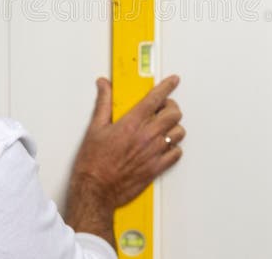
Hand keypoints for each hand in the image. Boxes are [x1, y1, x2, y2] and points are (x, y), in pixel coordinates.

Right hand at [64, 75, 184, 246]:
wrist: (96, 190)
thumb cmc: (93, 162)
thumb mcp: (95, 127)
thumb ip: (103, 103)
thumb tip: (104, 85)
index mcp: (132, 123)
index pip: (156, 98)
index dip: (167, 86)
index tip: (173, 81)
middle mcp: (147, 136)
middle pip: (174, 114)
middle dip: (171, 107)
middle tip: (163, 108)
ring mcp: (154, 153)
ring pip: (178, 133)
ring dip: (173, 127)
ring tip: (163, 128)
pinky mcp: (156, 168)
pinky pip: (176, 154)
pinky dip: (174, 148)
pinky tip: (164, 146)